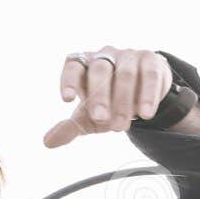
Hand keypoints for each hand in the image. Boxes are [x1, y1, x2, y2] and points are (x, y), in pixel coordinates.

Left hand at [43, 46, 171, 147]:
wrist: (141, 97)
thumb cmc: (108, 105)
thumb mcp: (88, 118)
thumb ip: (70, 128)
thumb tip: (47, 142)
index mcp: (85, 65)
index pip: (73, 65)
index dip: (68, 80)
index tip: (66, 99)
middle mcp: (105, 56)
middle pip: (100, 69)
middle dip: (100, 95)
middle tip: (101, 119)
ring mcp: (129, 56)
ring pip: (125, 73)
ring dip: (123, 101)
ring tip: (121, 127)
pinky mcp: (151, 60)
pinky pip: (149, 75)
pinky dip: (148, 95)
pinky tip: (145, 114)